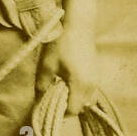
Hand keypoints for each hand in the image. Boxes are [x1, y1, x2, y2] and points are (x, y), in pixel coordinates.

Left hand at [35, 0, 99, 115]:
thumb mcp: (46, 65)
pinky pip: (89, 90)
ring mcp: (96, 78)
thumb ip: (42, 86)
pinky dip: (79, 91)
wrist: (79, 23)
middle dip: (67, 107)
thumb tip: (40, 99)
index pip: (72, 111)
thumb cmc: (61, 43)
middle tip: (52, 99)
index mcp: (80, 85)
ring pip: (87, 100)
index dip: (59, 112)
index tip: (48, 106)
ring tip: (59, 89)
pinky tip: (67, 81)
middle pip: (81, 108)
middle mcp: (92, 85)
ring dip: (74, 99)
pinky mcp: (96, 72)